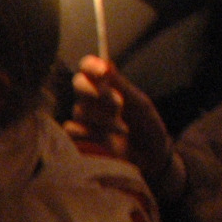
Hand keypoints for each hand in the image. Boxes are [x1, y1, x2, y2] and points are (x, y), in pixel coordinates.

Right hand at [67, 55, 177, 196]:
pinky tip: (105, 140)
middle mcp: (91, 98)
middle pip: (79, 84)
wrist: (149, 158)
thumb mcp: (139, 104)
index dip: (91, 66)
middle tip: (119, 104)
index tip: (102, 71)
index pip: (89, 67)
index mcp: (107, 85)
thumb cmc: (147, 126)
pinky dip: (89, 134)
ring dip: (103, 119)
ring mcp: (83, 118)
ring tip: (122, 128)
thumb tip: (106, 64)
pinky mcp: (77, 138)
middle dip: (99, 92)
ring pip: (79, 109)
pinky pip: (71, 129)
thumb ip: (121, 86)